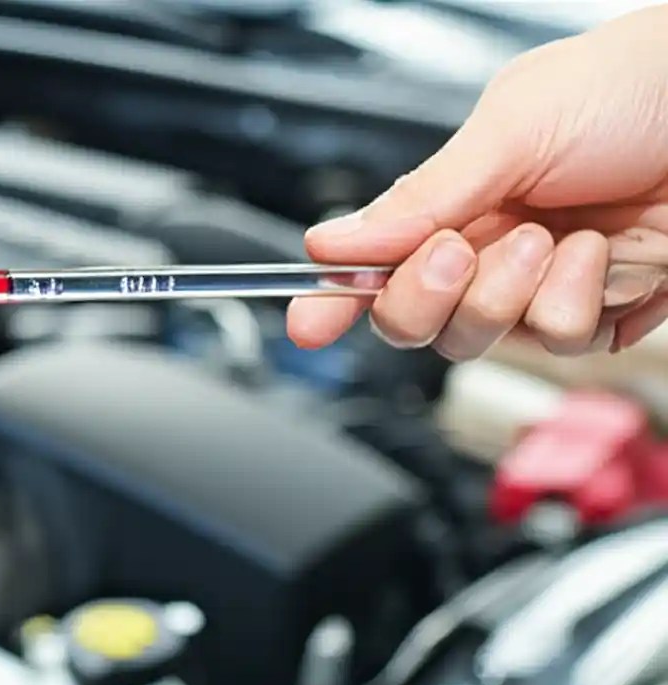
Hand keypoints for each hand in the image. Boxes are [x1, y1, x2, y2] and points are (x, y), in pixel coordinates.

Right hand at [287, 5, 667, 360]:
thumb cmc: (630, 87)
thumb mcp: (513, 129)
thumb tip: (332, 239)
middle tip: (461, 251)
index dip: (333, 297)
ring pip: (483, 339)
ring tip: (561, 237)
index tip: (306, 325)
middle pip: (414, 320)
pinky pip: (562, 342)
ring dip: (516, 293)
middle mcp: (486, 249)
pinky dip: (584, 301)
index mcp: (451, 201)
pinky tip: (605, 256)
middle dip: (431, 295)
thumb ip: (422, 197)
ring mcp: (539, 284)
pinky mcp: (598, 309)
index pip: (372, 263)